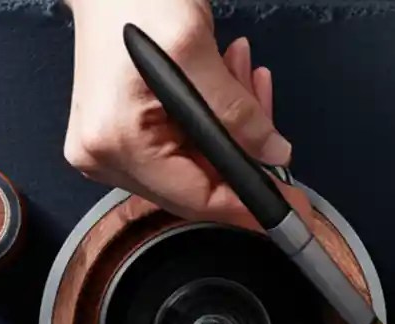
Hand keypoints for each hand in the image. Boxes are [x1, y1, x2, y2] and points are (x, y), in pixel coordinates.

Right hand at [63, 0, 302, 228]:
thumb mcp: (194, 49)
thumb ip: (237, 110)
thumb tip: (272, 154)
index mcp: (117, 142)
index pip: (196, 198)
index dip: (250, 202)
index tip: (289, 204)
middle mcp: (104, 156)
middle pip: (196, 185)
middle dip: (242, 152)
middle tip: (268, 114)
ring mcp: (109, 149)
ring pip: (195, 166)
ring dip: (230, 130)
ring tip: (241, 75)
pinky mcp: (120, 137)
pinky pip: (180, 147)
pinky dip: (211, 123)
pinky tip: (222, 82)